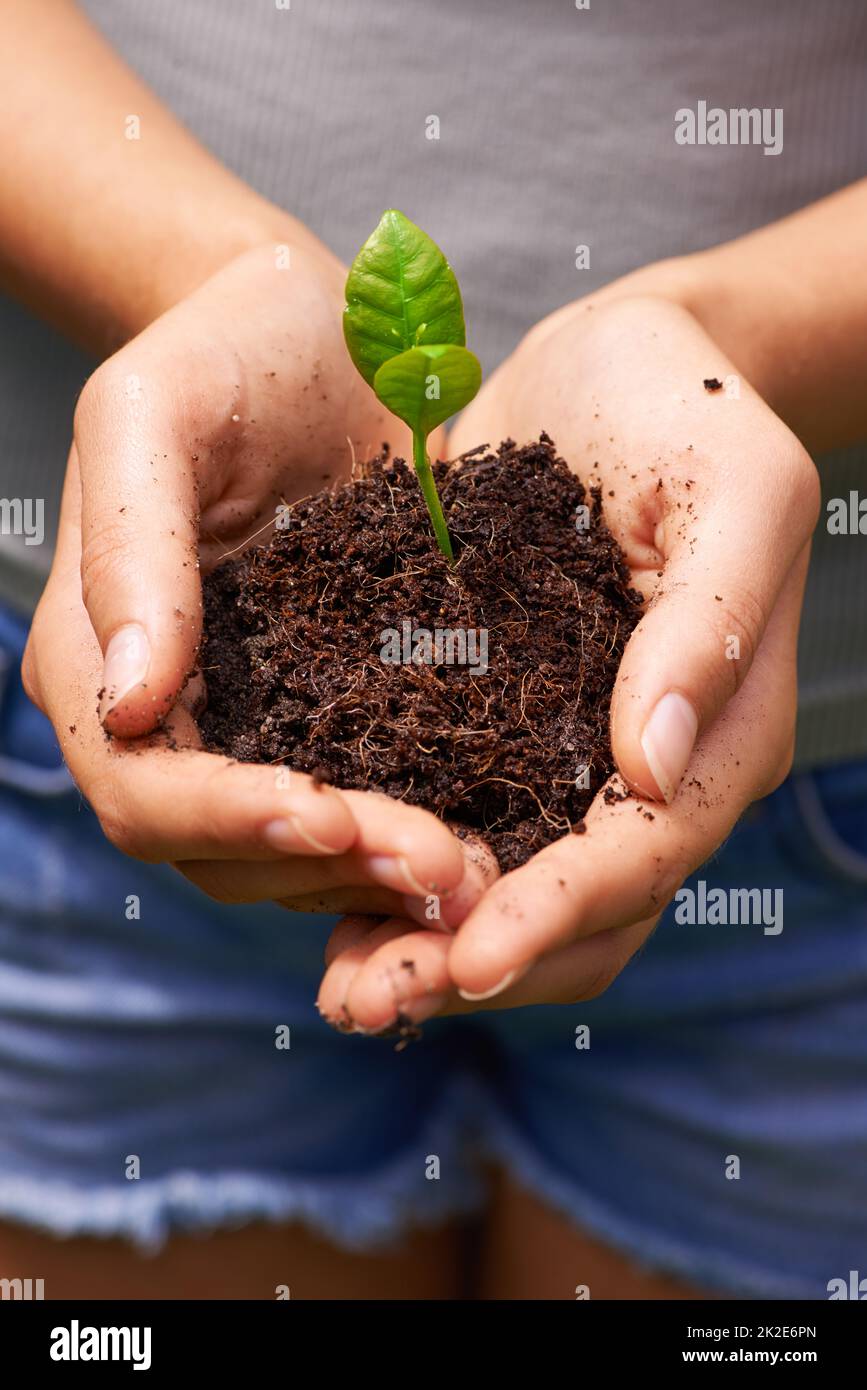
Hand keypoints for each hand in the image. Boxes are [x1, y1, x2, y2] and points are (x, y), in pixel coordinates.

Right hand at [23, 244, 484, 918]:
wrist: (318, 332)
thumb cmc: (224, 348)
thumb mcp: (153, 415)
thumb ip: (133, 549)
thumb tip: (129, 701)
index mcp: (101, 652)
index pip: (141, 785)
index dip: (227, 820)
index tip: (332, 820)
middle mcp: (170, 711)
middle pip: (221, 847)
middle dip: (326, 868)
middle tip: (447, 872)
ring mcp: (254, 720)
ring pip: (293, 854)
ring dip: (380, 877)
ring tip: (480, 875)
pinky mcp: (333, 713)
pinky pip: (363, 804)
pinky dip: (412, 834)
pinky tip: (492, 839)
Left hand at [316, 290, 819, 1028]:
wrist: (622, 365)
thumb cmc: (693, 411)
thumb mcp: (734, 491)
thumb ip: (709, 628)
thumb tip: (649, 770)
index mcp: (717, 731)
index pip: (642, 854)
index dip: (556, 915)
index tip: (465, 959)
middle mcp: (646, 768)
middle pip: (576, 912)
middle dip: (474, 963)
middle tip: (364, 1003)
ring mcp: (572, 755)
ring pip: (510, 889)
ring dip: (423, 942)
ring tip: (334, 989)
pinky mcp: (506, 723)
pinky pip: (457, 821)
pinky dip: (397, 869)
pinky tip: (320, 889)